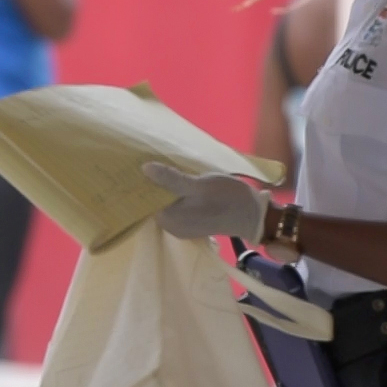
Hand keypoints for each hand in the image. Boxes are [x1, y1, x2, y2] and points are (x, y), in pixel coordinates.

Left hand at [142, 162, 270, 243]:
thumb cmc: (225, 199)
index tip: (133, 165)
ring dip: (163, 186)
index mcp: (169, 220)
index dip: (140, 184)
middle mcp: (172, 226)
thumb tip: (144, 169)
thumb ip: (170, 178)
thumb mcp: (197, 185)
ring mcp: (182, 224)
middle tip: (143, 159)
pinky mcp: (192, 219)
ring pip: (166, 202)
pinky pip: (176, 204)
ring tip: (156, 164)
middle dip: (151, 184)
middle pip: (154, 202)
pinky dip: (174, 192)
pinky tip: (173, 176)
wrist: (254, 214)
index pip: (144, 202)